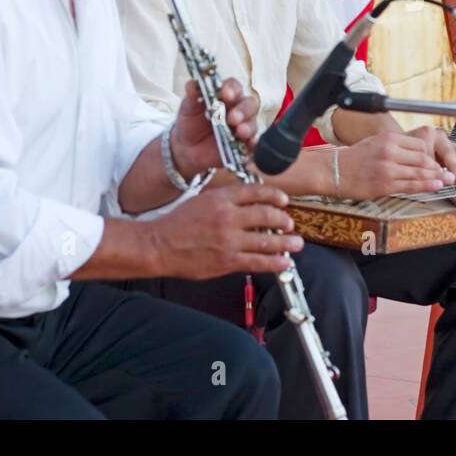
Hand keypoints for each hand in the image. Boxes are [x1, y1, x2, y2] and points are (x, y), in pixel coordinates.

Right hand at [146, 182, 302, 278]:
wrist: (159, 246)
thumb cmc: (178, 223)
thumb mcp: (202, 200)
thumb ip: (226, 200)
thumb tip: (250, 201)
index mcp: (221, 199)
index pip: (256, 192)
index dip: (274, 195)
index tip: (283, 200)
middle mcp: (228, 217)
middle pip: (266, 215)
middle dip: (283, 219)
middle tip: (289, 223)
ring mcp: (229, 241)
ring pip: (266, 241)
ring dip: (286, 242)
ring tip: (296, 243)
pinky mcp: (227, 261)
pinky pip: (257, 262)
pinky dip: (274, 262)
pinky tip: (284, 262)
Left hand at [169, 78, 259, 177]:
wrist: (188, 147)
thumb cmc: (191, 121)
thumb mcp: (188, 107)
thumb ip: (192, 95)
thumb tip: (191, 83)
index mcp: (226, 95)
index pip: (234, 87)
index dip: (232, 89)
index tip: (226, 94)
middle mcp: (238, 109)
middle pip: (249, 104)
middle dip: (243, 110)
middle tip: (232, 118)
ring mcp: (242, 127)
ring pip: (252, 124)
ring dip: (248, 127)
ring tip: (240, 132)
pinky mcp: (243, 145)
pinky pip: (253, 144)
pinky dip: (254, 144)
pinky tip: (251, 144)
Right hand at [331, 131, 455, 200]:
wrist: (334, 170)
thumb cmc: (355, 158)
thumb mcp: (376, 142)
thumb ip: (396, 146)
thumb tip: (418, 153)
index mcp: (388, 138)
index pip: (419, 145)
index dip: (430, 154)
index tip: (436, 160)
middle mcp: (389, 152)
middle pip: (423, 158)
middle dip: (437, 167)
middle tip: (447, 172)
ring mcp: (388, 169)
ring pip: (419, 172)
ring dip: (436, 177)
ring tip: (447, 180)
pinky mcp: (385, 184)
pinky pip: (411, 185)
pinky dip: (426, 186)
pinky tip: (435, 186)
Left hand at [405, 125, 455, 183]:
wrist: (405, 145)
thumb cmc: (406, 152)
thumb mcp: (409, 158)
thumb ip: (421, 168)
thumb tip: (434, 177)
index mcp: (426, 135)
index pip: (433, 154)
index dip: (437, 168)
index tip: (441, 178)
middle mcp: (439, 136)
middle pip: (449, 151)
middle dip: (454, 166)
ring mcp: (447, 142)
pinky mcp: (453, 149)